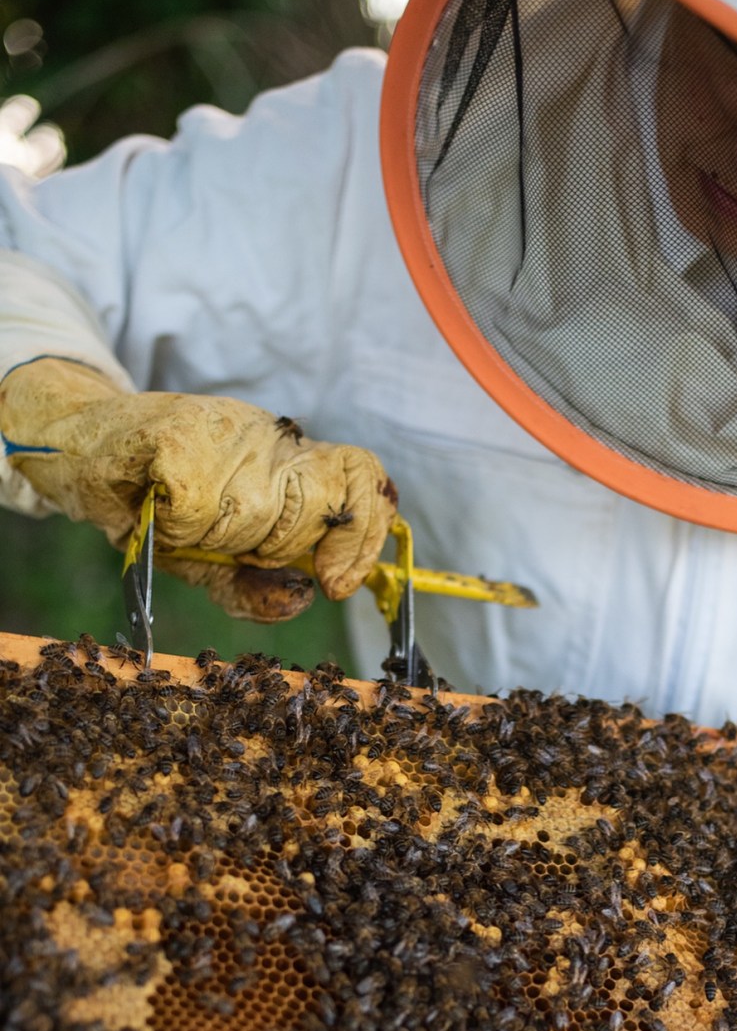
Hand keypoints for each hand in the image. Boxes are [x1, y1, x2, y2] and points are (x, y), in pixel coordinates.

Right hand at [0, 357, 396, 620]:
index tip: (340, 583)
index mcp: (288, 465)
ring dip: (217, 534)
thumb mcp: (209, 559)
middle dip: (278, 546)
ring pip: (258, 514)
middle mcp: (270, 443)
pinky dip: (176, 523)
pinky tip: (158, 503)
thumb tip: (305, 599)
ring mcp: (229, 431)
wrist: (77, 452)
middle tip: (234, 539)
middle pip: (315, 510)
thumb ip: (256, 589)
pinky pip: (197, 509)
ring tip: (185, 514)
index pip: (360, 479)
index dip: (365, 532)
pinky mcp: (178, 434)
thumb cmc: (148, 504)